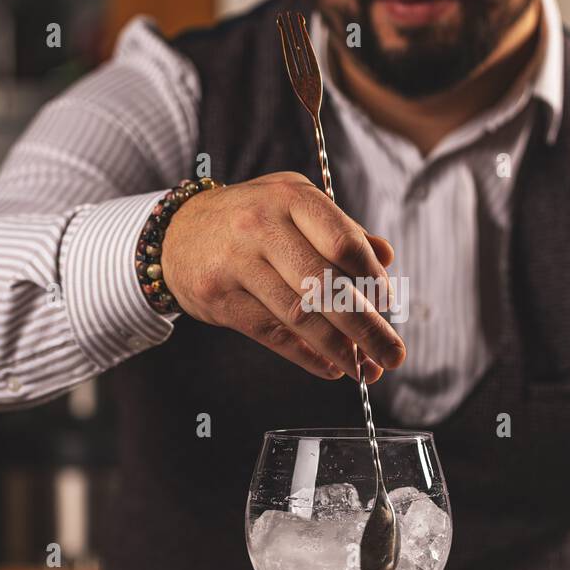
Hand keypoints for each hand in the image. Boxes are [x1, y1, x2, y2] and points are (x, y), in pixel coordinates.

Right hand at [161, 171, 405, 381]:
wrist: (176, 233)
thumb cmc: (250, 218)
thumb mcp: (294, 206)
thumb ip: (340, 230)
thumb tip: (385, 258)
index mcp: (291, 198)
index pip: (344, 243)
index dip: (373, 281)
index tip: (389, 306)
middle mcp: (262, 226)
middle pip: (326, 286)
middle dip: (367, 327)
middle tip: (393, 355)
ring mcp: (237, 263)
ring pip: (299, 315)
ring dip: (339, 349)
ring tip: (366, 371)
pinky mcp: (218, 298)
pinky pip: (271, 333)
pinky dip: (306, 356)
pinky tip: (330, 368)